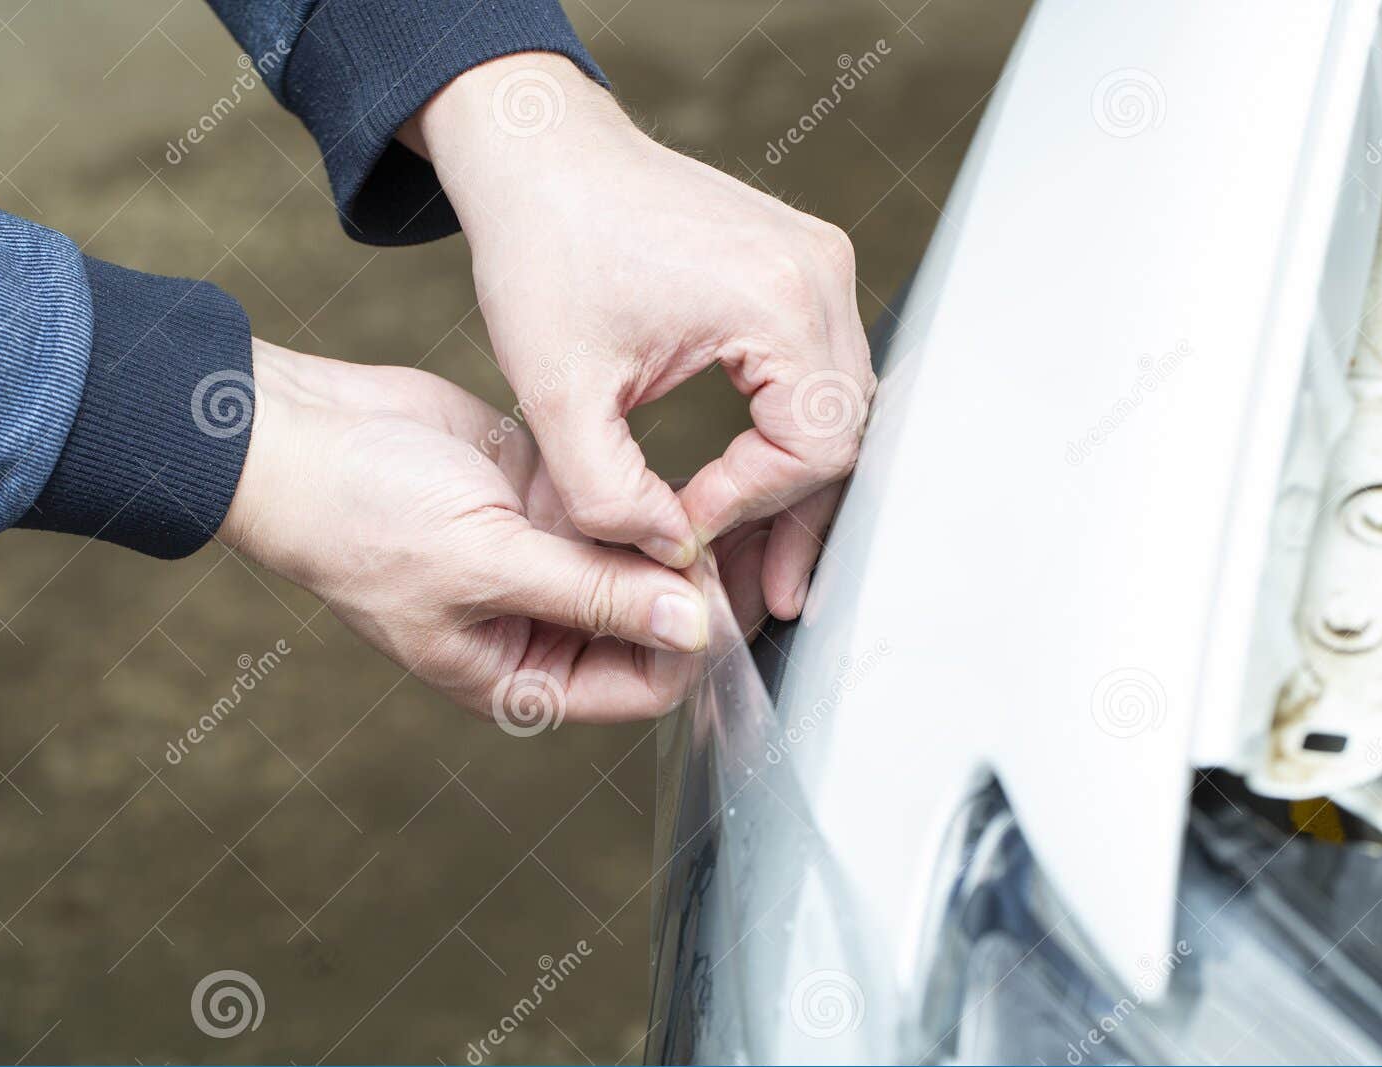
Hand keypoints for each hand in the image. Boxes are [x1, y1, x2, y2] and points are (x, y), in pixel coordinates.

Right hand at [219, 340, 766, 723]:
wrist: (306, 432)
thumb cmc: (362, 515)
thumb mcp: (483, 565)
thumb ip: (590, 596)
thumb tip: (689, 627)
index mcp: (521, 673)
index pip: (644, 687)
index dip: (688, 644)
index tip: (713, 586)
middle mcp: (544, 624)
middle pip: (655, 624)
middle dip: (692, 587)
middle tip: (722, 532)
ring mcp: (548, 559)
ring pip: (644, 562)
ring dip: (675, 537)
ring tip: (712, 498)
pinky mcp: (547, 500)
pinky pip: (622, 508)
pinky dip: (647, 493)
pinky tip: (673, 469)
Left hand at [406, 53, 875, 619]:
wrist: (538, 157)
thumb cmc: (544, 249)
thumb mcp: (558, 394)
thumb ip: (610, 497)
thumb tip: (672, 555)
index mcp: (777, 300)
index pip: (815, 448)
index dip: (754, 509)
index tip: (684, 530)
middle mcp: (819, 276)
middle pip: (843, 434)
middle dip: (794, 518)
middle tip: (764, 593)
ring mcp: (817, 267)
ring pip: (835, 410)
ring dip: (793, 485)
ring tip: (760, 563)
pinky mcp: (797, 270)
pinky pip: (815, 375)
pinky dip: (783, 437)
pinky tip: (746, 485)